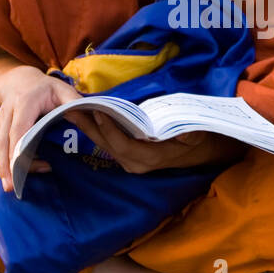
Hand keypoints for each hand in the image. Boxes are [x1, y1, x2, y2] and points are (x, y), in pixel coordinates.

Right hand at [0, 65, 85, 193]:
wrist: (20, 80)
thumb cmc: (46, 88)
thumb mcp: (62, 89)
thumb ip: (73, 101)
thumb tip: (89, 115)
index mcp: (26, 101)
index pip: (19, 127)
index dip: (18, 147)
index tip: (19, 165)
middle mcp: (9, 110)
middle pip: (4, 139)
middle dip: (6, 163)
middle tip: (11, 186)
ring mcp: (0, 118)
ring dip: (2, 165)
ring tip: (9, 186)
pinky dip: (2, 160)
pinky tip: (9, 174)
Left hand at [62, 109, 246, 173]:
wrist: (204, 150)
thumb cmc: (198, 137)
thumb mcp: (196, 131)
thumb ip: (185, 132)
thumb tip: (175, 130)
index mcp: (151, 158)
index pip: (123, 144)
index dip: (108, 129)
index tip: (97, 110)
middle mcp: (137, 164)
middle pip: (107, 146)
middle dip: (88, 127)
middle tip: (69, 108)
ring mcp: (132, 163)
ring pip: (105, 146)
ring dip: (89, 128)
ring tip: (72, 111)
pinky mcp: (129, 159)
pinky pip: (109, 145)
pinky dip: (97, 131)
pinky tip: (87, 118)